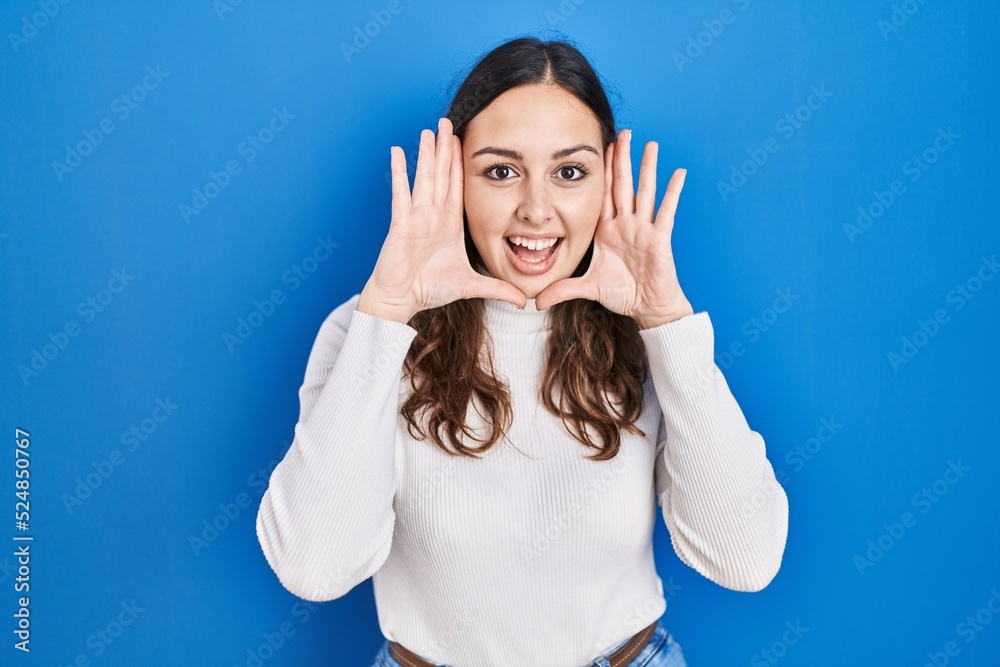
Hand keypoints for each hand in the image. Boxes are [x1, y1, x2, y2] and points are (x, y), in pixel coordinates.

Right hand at [358, 117, 525, 322]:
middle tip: (448, 122)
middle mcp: (432, 215)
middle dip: (446, 148)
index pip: (457, 187)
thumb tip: (523, 300)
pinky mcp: (401, 224)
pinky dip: (399, 172)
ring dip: (427, 153)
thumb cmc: (430, 289)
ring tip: (429, 130)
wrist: (403, 300)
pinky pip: (401, 193)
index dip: (460, 164)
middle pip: (441, 175)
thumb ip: (497, 289)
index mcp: (448, 224)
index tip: (464, 141)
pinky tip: (398, 152)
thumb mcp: (471, 285)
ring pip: (425, 178)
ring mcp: (416, 217)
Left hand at [533, 128, 693, 328]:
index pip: (603, 195)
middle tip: (623, 132)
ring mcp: (644, 229)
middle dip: (622, 159)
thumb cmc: (622, 294)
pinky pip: (666, 211)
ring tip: (650, 144)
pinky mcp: (659, 238)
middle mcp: (626, 225)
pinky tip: (679, 173)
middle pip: (623, 185)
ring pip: (645, 191)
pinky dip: (673, 192)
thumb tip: (535, 301)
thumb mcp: (587, 288)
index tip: (600, 148)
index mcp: (608, 230)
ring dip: (647, 168)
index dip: (602, 172)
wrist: (647, 307)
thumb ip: (562, 290)